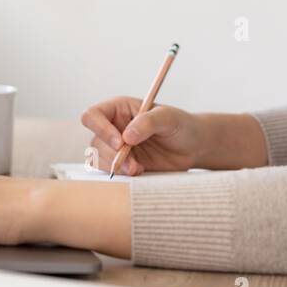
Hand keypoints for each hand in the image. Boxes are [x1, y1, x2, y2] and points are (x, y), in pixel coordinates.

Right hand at [80, 96, 208, 174]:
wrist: (193, 148)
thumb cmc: (181, 126)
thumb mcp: (169, 118)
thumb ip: (148, 122)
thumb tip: (126, 136)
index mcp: (119, 109)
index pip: (93, 115)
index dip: (101, 129)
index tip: (120, 143)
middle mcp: (113, 128)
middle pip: (95, 142)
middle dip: (113, 156)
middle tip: (134, 165)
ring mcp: (116, 148)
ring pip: (99, 160)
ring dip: (116, 168)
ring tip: (139, 170)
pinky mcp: (122, 165)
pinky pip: (109, 172)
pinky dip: (120, 176)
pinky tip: (139, 173)